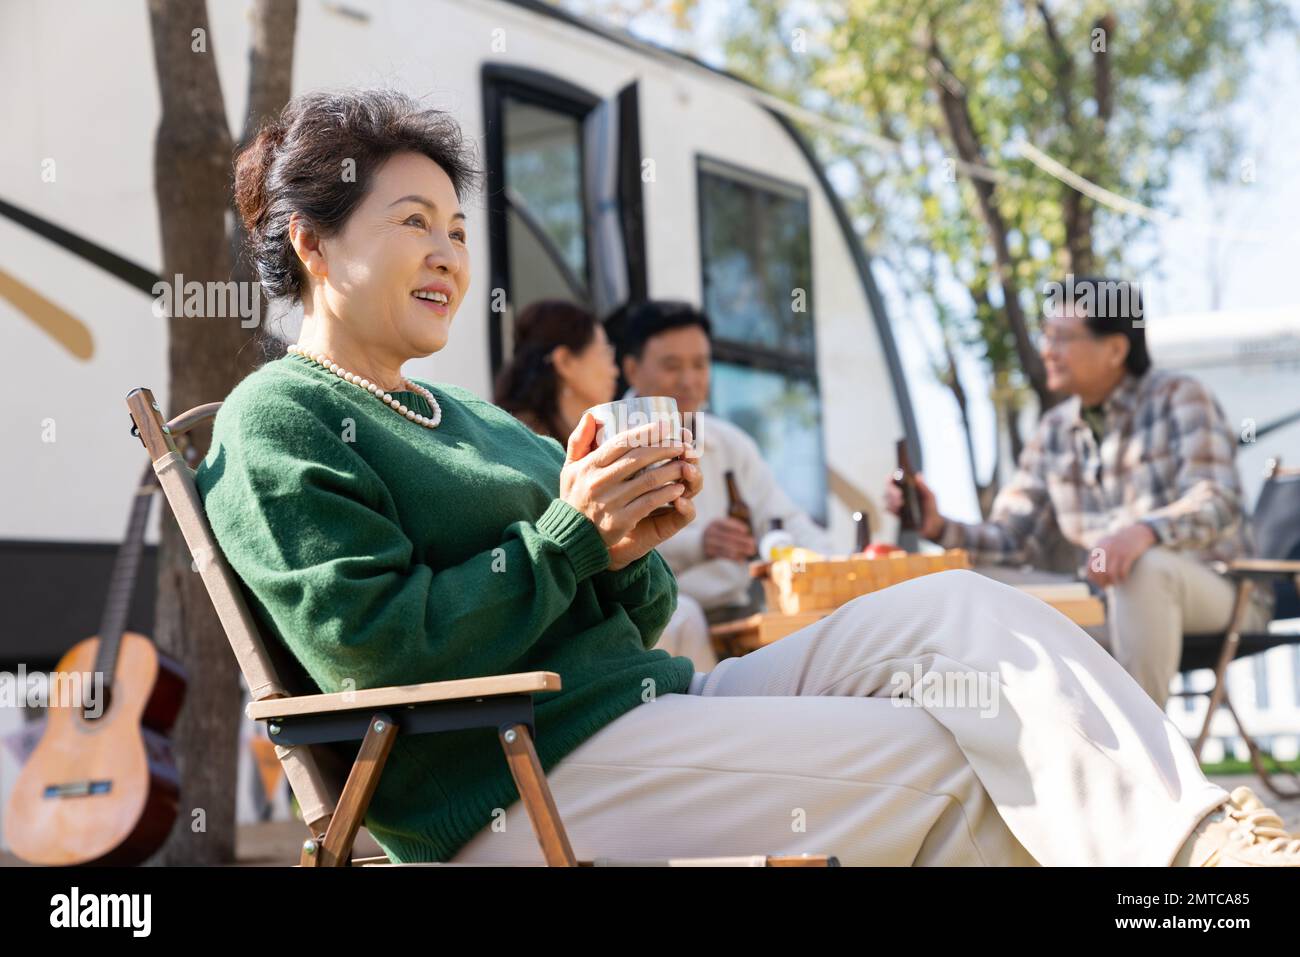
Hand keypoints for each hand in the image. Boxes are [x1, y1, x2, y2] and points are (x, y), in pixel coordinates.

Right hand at [560, 415, 702, 570]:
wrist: (572, 536)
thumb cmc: (575, 497)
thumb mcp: (570, 468)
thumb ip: (579, 441)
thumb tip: (591, 415)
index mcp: (589, 466)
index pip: (622, 442)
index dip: (646, 432)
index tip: (666, 425)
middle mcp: (598, 482)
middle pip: (639, 458)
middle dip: (665, 448)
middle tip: (682, 445)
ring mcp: (610, 502)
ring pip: (648, 480)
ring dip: (671, 470)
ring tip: (686, 465)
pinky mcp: (620, 521)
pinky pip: (649, 503)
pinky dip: (666, 494)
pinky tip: (679, 489)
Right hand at [702, 518, 756, 560]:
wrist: (697, 544)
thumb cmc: (716, 535)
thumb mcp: (721, 529)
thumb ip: (733, 531)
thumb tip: (749, 538)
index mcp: (715, 523)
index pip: (726, 524)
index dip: (736, 526)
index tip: (746, 530)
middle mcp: (711, 532)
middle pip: (728, 536)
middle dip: (742, 540)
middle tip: (753, 544)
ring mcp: (708, 542)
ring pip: (726, 546)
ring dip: (740, 550)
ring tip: (751, 552)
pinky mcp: (709, 552)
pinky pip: (723, 555)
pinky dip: (733, 558)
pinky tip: (741, 560)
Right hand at [882, 470, 944, 539]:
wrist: (931, 525)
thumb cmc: (931, 508)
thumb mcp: (930, 496)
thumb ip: (923, 487)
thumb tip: (918, 475)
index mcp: (906, 486)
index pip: (894, 478)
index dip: (891, 477)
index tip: (893, 478)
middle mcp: (898, 493)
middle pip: (888, 488)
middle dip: (892, 491)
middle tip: (899, 495)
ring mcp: (895, 503)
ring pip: (886, 498)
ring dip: (892, 500)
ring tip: (900, 503)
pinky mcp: (894, 513)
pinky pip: (887, 509)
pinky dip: (891, 508)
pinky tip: (897, 510)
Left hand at [1086, 523, 1157, 587]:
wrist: (1138, 532)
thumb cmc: (1121, 543)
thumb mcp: (1106, 545)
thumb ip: (1098, 556)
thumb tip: (1091, 576)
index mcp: (1098, 547)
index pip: (1090, 567)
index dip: (1093, 578)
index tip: (1099, 584)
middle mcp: (1105, 549)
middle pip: (1099, 571)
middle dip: (1102, 582)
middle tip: (1107, 586)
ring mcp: (1116, 551)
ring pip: (1110, 573)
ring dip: (1112, 581)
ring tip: (1116, 583)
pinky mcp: (1127, 554)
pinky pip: (1122, 571)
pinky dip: (1122, 578)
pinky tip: (1124, 579)